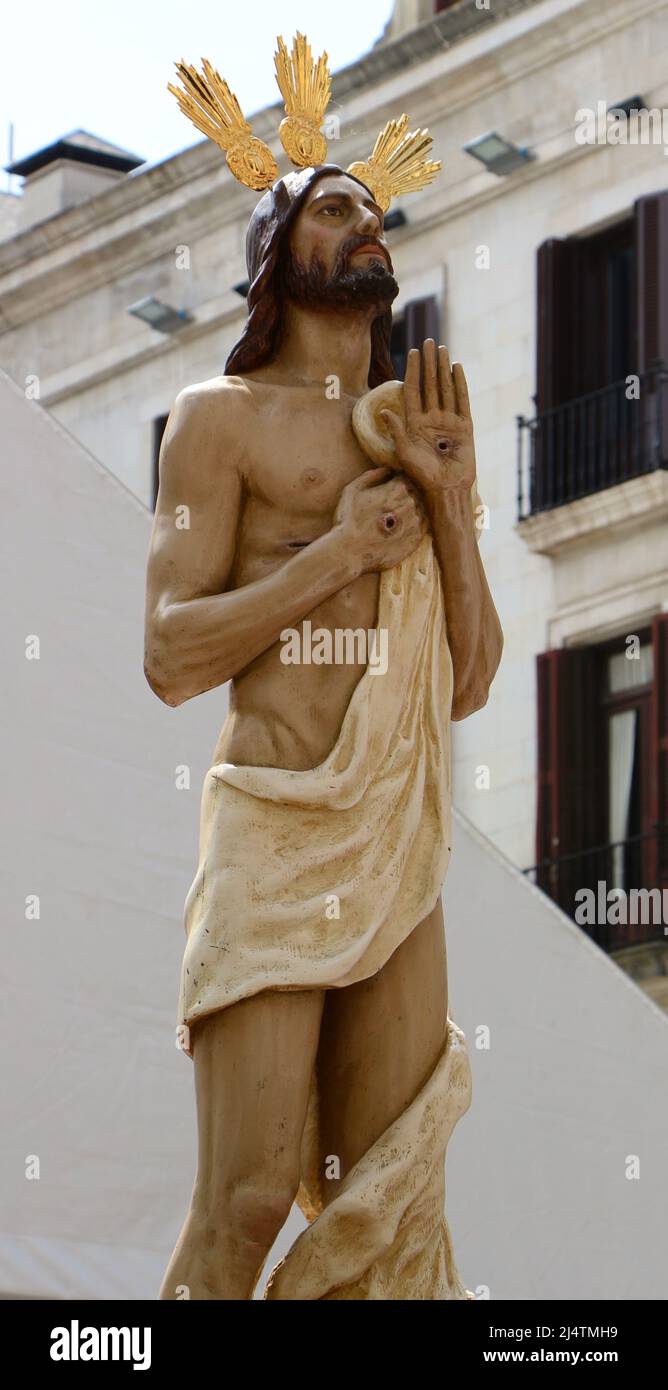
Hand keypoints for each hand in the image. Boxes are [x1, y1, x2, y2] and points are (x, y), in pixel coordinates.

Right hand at [333, 467, 427, 573]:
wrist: (350, 552)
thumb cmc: (348, 520)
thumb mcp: (353, 490)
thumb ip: (372, 476)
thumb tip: (387, 469)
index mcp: (398, 488)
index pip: (406, 478)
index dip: (396, 483)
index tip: (387, 491)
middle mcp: (412, 503)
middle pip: (415, 493)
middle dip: (404, 497)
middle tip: (388, 507)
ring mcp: (416, 522)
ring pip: (420, 510)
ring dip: (409, 512)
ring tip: (392, 520)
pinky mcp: (416, 540)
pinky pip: (422, 528)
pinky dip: (412, 526)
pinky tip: (397, 530)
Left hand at [380, 341, 476, 497]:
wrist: (447, 489)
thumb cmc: (422, 475)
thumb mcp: (404, 452)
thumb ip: (396, 430)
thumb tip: (383, 411)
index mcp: (415, 423)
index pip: (413, 391)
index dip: (413, 372)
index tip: (412, 352)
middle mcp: (432, 418)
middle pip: (430, 385)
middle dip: (428, 363)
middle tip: (428, 341)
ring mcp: (449, 420)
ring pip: (445, 388)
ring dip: (442, 367)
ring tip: (440, 348)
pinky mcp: (464, 425)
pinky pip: (462, 400)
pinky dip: (459, 383)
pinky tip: (456, 367)